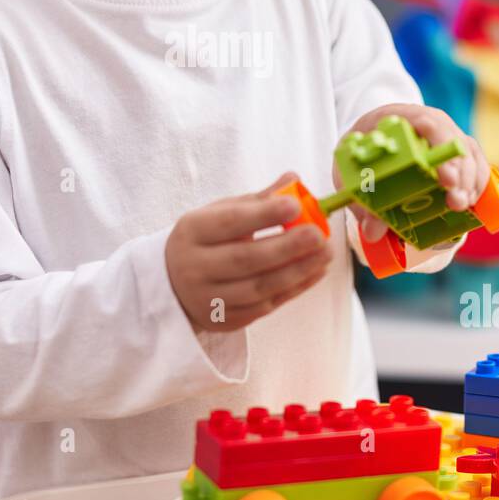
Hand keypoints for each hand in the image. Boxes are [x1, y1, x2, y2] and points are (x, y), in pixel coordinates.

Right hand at [165, 172, 332, 333]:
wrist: (173, 284)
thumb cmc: (205, 241)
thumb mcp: (219, 214)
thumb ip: (258, 200)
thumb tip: (294, 179)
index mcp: (192, 232)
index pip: (229, 223)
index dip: (263, 214)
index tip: (295, 205)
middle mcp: (195, 267)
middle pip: (245, 259)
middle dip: (287, 247)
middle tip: (318, 234)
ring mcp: (209, 298)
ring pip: (258, 287)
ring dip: (298, 271)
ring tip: (325, 254)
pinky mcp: (225, 321)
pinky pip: (265, 307)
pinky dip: (294, 289)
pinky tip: (314, 272)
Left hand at [335, 103, 490, 242]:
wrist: (375, 145)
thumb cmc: (364, 154)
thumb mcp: (351, 173)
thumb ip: (359, 200)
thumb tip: (372, 231)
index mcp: (401, 118)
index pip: (425, 120)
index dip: (438, 142)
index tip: (443, 174)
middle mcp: (431, 123)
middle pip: (453, 140)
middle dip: (458, 173)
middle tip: (455, 201)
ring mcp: (449, 137)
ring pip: (470, 154)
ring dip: (469, 183)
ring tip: (460, 207)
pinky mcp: (460, 154)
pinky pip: (477, 166)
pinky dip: (477, 186)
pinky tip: (470, 204)